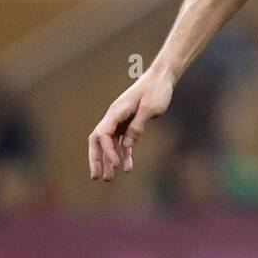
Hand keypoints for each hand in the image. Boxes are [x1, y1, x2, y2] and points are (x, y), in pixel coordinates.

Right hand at [88, 67, 174, 181]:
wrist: (162, 78)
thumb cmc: (156, 90)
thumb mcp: (150, 108)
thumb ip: (138, 126)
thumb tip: (127, 144)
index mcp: (116, 111)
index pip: (102, 134)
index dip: (106, 151)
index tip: (116, 164)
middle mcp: (114, 116)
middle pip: (98, 140)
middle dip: (96, 159)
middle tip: (96, 176)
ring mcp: (121, 120)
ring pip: (109, 143)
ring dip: (109, 160)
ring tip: (109, 178)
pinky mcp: (130, 123)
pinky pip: (123, 142)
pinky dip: (124, 154)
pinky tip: (128, 166)